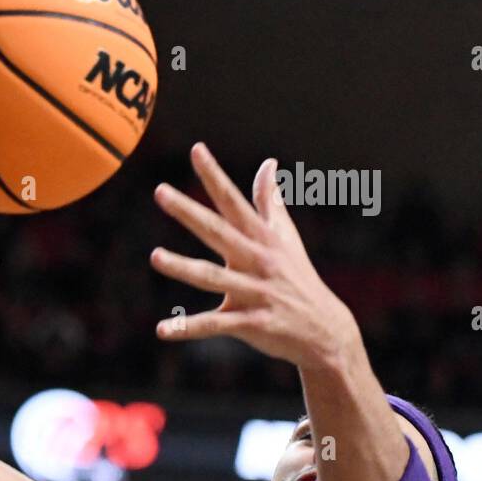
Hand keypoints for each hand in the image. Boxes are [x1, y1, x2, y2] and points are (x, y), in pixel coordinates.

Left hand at [149, 143, 359, 370]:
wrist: (326, 331)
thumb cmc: (298, 278)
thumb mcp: (287, 238)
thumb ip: (271, 202)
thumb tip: (268, 164)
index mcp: (263, 239)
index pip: (234, 201)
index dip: (215, 176)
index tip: (196, 149)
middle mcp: (258, 261)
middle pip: (219, 232)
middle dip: (190, 212)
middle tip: (160, 192)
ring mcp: (255, 292)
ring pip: (214, 277)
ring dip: (183, 268)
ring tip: (154, 256)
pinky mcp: (252, 324)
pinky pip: (215, 325)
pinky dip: (188, 329)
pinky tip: (162, 330)